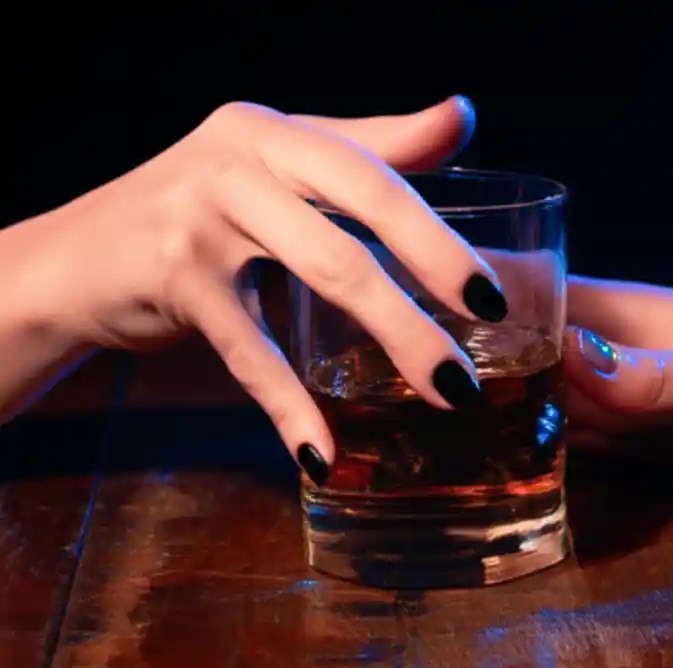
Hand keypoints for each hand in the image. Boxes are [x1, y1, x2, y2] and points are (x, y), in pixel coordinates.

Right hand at [0, 97, 503, 478]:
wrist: (79, 258)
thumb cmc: (204, 212)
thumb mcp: (280, 167)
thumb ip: (371, 147)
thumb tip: (461, 115)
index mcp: (278, 131)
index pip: (374, 166)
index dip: (438, 221)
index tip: (494, 282)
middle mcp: (242, 158)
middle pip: (359, 213)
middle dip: (434, 268)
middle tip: (491, 322)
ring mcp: (204, 215)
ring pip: (324, 273)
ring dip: (397, 335)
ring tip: (449, 391)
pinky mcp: (174, 276)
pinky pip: (252, 350)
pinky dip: (290, 405)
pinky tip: (324, 448)